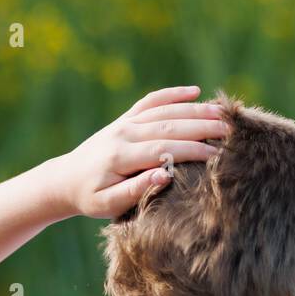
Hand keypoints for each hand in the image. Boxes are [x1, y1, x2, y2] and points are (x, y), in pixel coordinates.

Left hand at [50, 85, 228, 218]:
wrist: (65, 180)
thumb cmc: (89, 198)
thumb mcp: (107, 204)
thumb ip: (135, 190)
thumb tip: (164, 176)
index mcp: (120, 156)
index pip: (162, 149)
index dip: (190, 151)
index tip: (216, 155)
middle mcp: (123, 134)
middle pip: (168, 125)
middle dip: (201, 126)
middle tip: (230, 130)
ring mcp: (125, 123)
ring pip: (164, 111)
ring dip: (194, 110)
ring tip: (222, 113)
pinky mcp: (126, 119)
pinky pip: (151, 102)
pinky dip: (172, 94)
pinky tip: (195, 91)